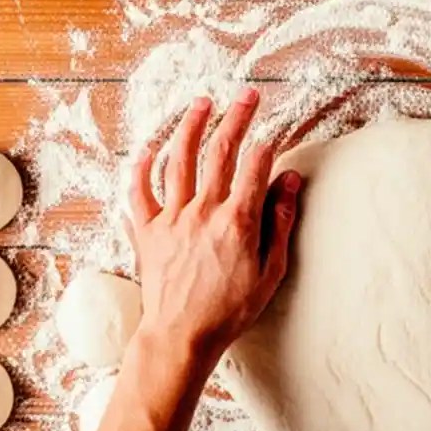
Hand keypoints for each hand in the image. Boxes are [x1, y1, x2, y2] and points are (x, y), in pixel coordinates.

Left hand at [127, 88, 300, 365]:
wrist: (181, 336)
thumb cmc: (231, 310)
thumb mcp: (270, 271)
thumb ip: (280, 222)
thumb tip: (290, 181)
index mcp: (238, 221)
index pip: (255, 167)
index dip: (266, 145)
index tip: (272, 133)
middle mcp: (203, 211)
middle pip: (220, 151)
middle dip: (236, 117)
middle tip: (247, 95)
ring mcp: (172, 218)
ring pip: (179, 159)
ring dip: (191, 126)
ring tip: (202, 103)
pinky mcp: (147, 230)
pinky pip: (140, 190)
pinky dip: (142, 166)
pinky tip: (150, 148)